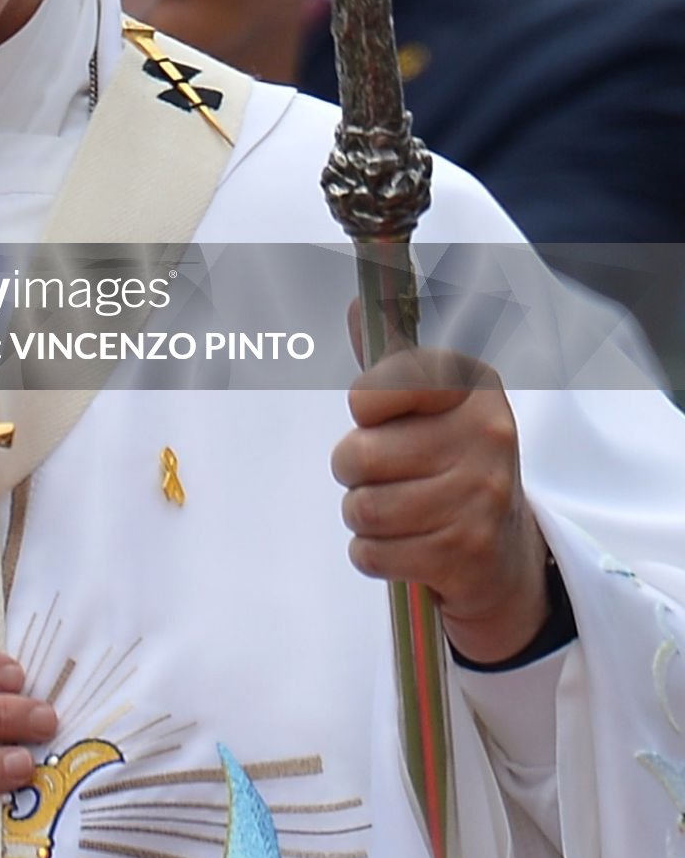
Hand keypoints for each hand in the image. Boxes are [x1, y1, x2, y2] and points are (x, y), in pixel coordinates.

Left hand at [331, 340, 549, 664]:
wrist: (505, 554)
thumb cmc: (451, 465)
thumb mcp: (431, 406)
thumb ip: (390, 360)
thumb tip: (357, 303)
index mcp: (474, 386)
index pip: (375, 389)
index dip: (365, 409)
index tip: (381, 417)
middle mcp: (486, 436)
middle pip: (357, 455)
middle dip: (352, 470)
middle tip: (383, 474)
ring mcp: (480, 497)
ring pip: (361, 508)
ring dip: (361, 516)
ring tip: (394, 511)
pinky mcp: (467, 553)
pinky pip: (372, 553)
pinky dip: (372, 554)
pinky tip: (404, 545)